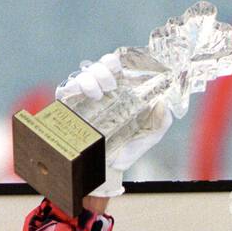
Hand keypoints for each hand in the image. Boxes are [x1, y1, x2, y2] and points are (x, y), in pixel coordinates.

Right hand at [55, 51, 172, 197]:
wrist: (109, 169)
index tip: (119, 68)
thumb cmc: (130, 148)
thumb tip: (164, 103)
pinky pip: (66, 89)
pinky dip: (73, 86)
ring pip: (82, 75)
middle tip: (111, 84)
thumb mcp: (151, 135)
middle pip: (98, 66)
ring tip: (97, 94)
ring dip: (90, 78)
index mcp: (119, 90)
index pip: (114, 65)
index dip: (114, 61)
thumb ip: (162, 120)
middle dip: (103, 69)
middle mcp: (101, 90)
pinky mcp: (70, 108)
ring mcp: (84, 98)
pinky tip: (83, 95)